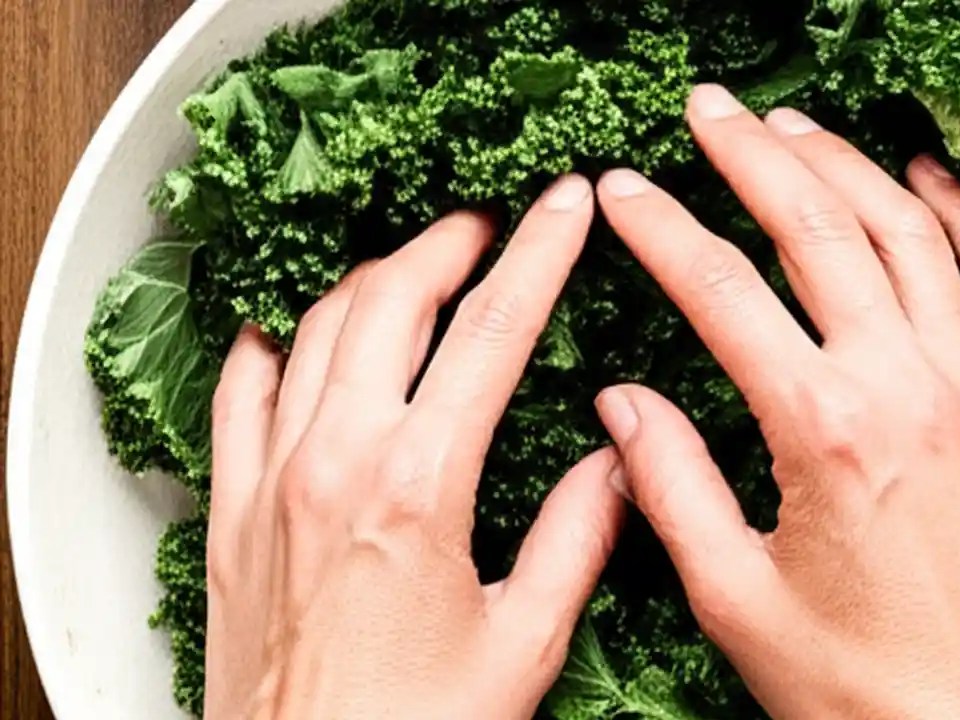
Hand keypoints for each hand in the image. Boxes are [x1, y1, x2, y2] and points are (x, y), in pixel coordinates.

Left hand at [203, 176, 624, 719]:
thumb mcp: (525, 641)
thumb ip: (579, 536)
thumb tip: (616, 459)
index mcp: (418, 486)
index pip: (492, 329)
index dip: (539, 253)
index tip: (566, 206)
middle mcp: (334, 462)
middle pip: (392, 299)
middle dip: (450, 241)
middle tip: (492, 222)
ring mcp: (270, 480)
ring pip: (317, 327)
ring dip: (374, 276)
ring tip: (418, 264)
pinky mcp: (232, 512)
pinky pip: (238, 391)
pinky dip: (271, 340)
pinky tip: (294, 327)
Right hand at [593, 85, 959, 718]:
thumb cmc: (859, 692)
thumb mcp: (732, 598)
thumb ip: (669, 485)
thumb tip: (621, 402)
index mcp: (824, 432)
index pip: (722, 290)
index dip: (662, 229)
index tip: (621, 192)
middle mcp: (908, 391)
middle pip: (820, 229)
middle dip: (754, 155)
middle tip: (709, 111)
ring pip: (913, 236)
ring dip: (850, 167)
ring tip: (794, 128)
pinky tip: (937, 182)